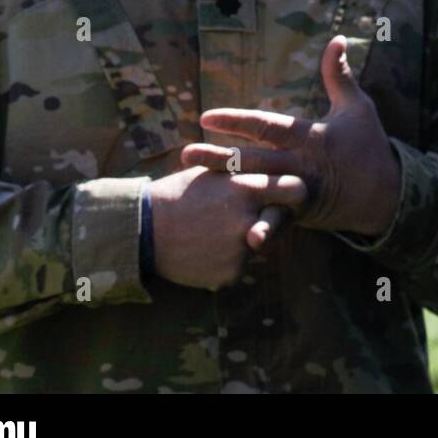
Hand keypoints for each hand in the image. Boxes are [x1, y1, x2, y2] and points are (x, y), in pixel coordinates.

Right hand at [146, 164, 307, 289]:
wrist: (141, 231)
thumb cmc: (177, 195)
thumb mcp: (211, 173)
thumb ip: (245, 173)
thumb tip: (274, 163)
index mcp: (246, 189)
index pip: (296, 190)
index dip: (294, 193)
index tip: (288, 196)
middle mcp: (249, 220)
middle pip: (282, 221)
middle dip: (272, 219)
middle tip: (246, 217)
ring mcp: (240, 250)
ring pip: (259, 246)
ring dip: (243, 241)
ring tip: (211, 234)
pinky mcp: (231, 274)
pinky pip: (240, 267)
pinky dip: (226, 262)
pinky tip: (203, 252)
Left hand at [183, 35, 401, 237]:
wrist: (387, 195)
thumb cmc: (369, 145)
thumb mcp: (357, 106)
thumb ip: (339, 74)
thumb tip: (338, 38)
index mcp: (311, 137)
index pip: (267, 127)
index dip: (237, 121)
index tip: (206, 116)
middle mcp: (301, 165)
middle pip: (252, 161)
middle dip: (218, 157)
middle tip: (185, 153)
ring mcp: (299, 192)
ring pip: (255, 189)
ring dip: (224, 185)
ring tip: (191, 180)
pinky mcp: (300, 213)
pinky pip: (271, 216)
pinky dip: (251, 220)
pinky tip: (225, 223)